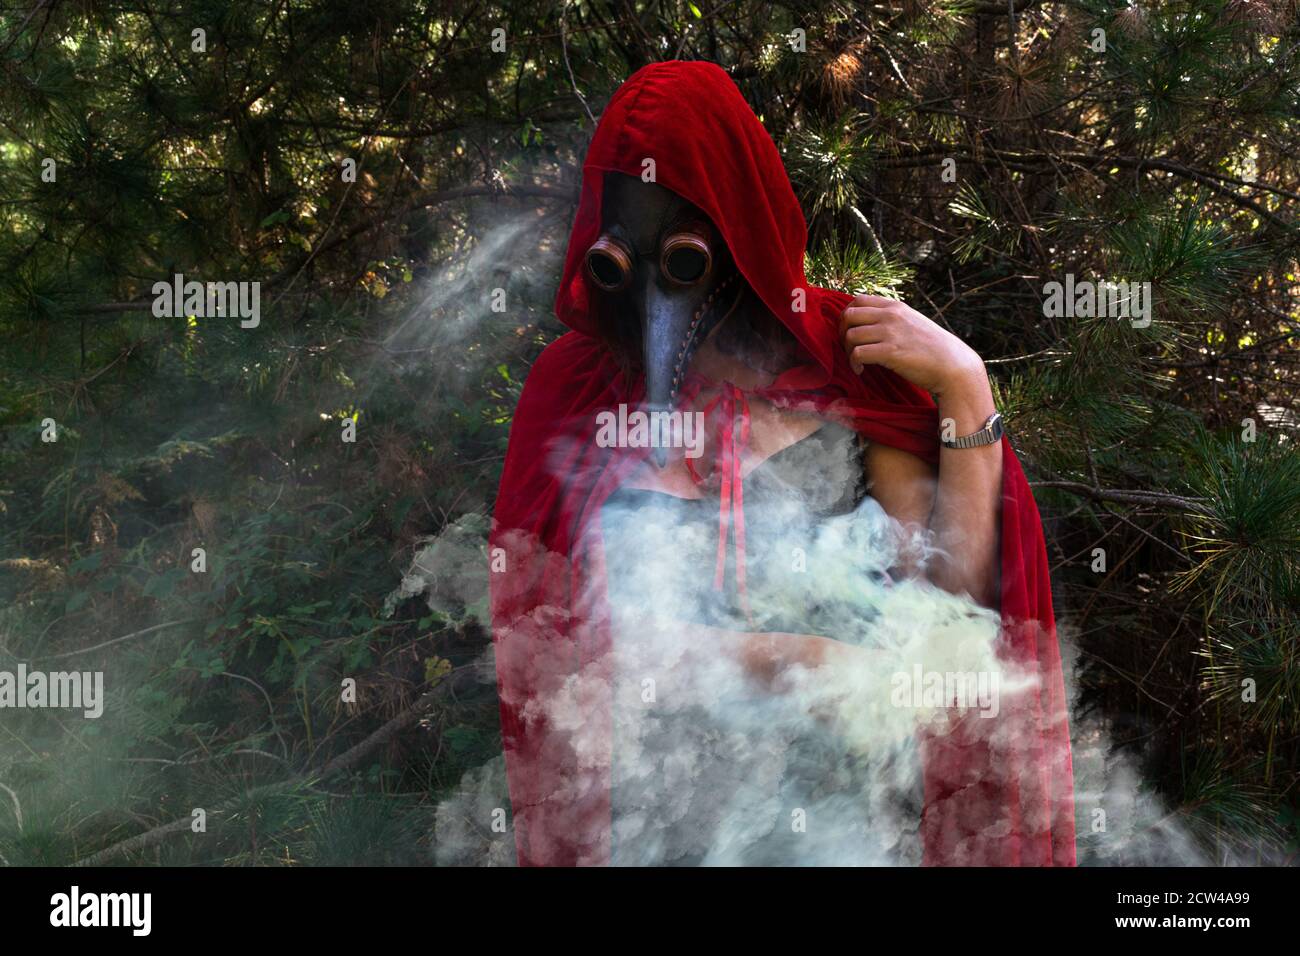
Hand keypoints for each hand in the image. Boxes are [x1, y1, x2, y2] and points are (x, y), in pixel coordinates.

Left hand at [839, 294, 985, 396]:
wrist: (952, 365)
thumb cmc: (932, 348)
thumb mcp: (912, 323)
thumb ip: (892, 319)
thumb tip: (868, 324)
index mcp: (895, 307)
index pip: (858, 300)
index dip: (847, 316)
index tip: (851, 331)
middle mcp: (891, 315)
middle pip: (848, 315)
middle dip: (842, 332)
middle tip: (848, 348)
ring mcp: (890, 332)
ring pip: (850, 335)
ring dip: (847, 351)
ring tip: (857, 363)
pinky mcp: (890, 352)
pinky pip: (857, 353)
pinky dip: (853, 363)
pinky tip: (860, 370)